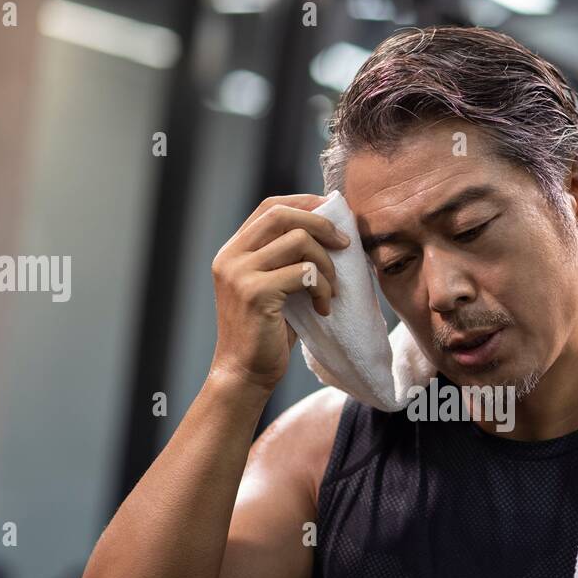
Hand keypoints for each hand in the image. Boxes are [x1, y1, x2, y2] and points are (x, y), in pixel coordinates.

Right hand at [208, 193, 349, 389]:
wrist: (245, 373)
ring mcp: (240, 273)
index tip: (333, 212)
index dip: (305, 203)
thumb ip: (288, 258)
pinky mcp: (255, 292)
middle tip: (345, 245)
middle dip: (321, 224)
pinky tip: (323, 309)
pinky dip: (323, 289)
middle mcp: (231, 257)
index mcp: (233, 251)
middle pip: (282, 215)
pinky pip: (305, 273)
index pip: (269, 207)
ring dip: (327, 266)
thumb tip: (331, 230)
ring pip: (299, 241)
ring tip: (331, 292)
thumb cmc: (266, 333)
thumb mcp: (275, 287)